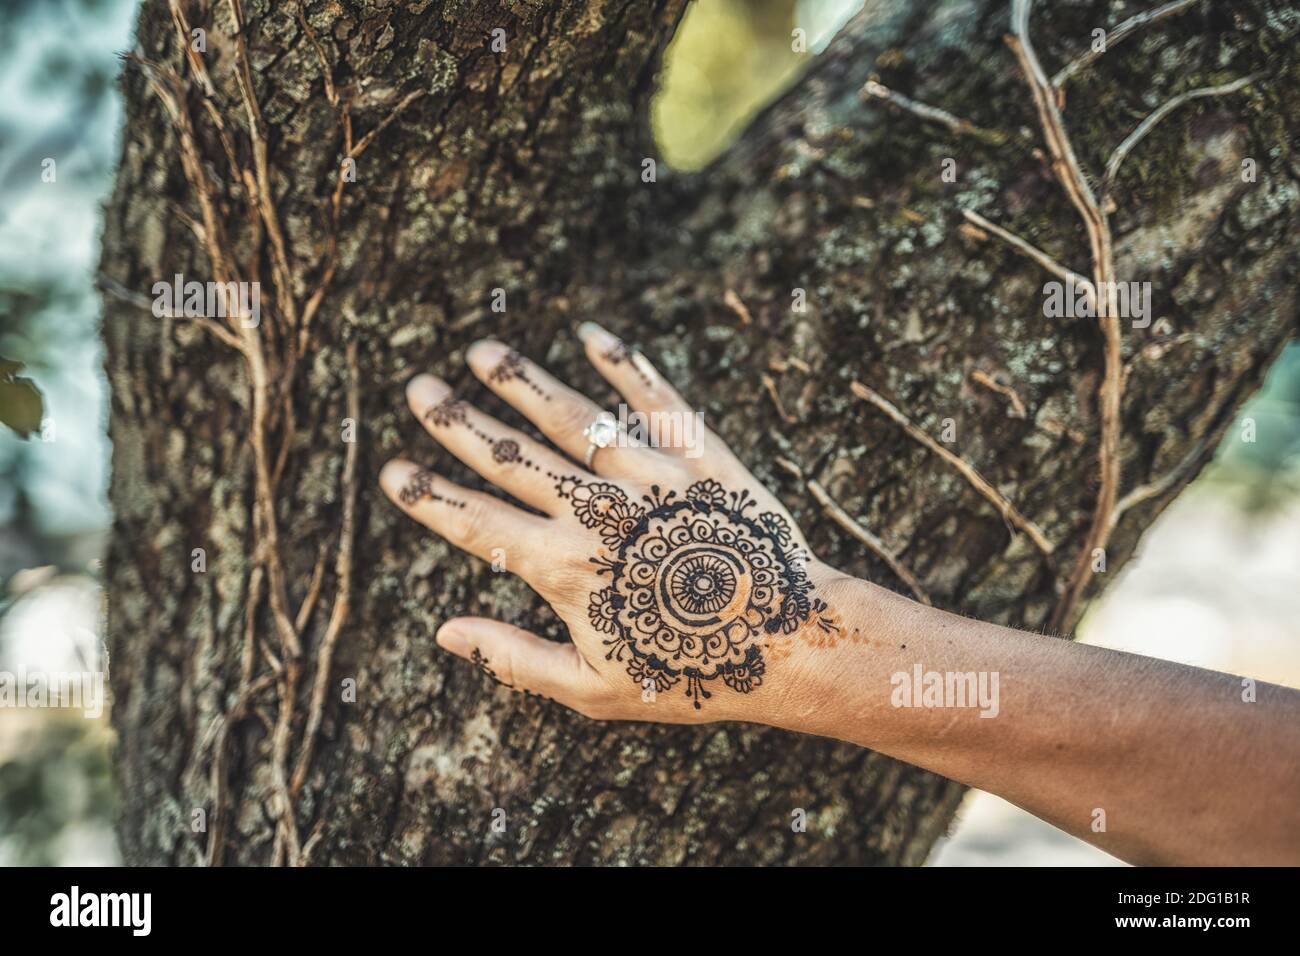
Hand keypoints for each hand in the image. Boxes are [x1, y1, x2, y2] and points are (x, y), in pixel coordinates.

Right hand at [380, 323, 855, 725]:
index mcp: (565, 567)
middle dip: (459, 422)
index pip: (477, 523)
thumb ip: (514, 657)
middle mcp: (598, 510)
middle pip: (513, 456)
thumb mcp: (593, 689)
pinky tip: (594, 335)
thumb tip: (445, 632)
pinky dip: (625, 365)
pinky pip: (656, 400)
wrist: (792, 643)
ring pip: (573, 417)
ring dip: (523, 382)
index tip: (392, 470)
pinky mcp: (699, 458)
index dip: (429, 496)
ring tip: (482, 352)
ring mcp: (650, 476)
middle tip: (419, 388)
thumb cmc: (690, 674)